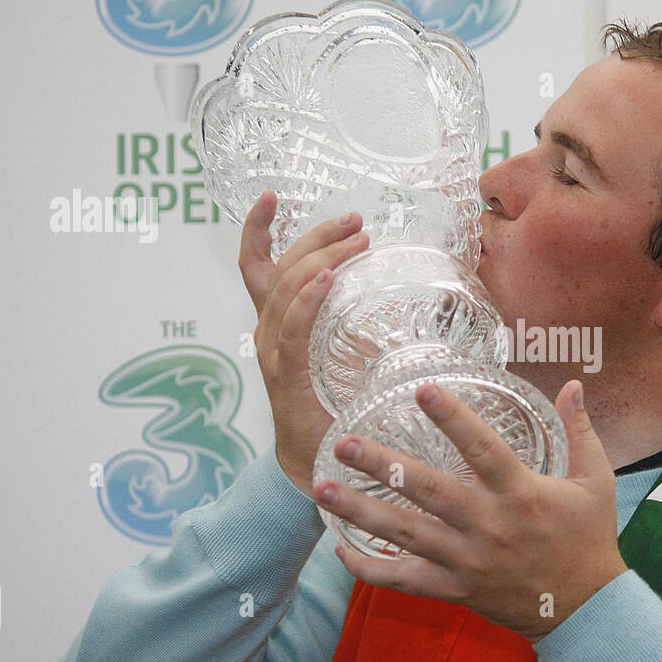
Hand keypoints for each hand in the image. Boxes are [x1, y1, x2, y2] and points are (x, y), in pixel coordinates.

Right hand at [238, 191, 369, 497]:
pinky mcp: (286, 375)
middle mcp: (268, 331)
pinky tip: (327, 279)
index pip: (258, 266)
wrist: (313, 465)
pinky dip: (309, 300)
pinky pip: (294, 329)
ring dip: (322, 258)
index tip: (271, 196)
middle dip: (316, 237)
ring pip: (287, 290)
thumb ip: (360, 332)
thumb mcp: (345, 359)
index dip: (258, 229)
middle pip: (281, 268)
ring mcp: (273, 352)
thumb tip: (402, 305)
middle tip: (355, 221)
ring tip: (354, 240)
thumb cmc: (331, 411)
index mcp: (278, 324)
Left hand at [313, 379, 627, 642]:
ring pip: (405, 535)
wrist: (586, 611)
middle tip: (344, 442)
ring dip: (360, 511)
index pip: (483, 449)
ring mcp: (468, 562)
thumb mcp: (596, 481)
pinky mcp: (456, 590)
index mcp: (522, 495)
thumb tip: (574, 383)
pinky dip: (370, 569)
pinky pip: (404, 581)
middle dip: (382, 466)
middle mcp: (489, 527)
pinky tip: (340, 549)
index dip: (453, 419)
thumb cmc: (589, 539)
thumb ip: (580, 431)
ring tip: (321, 488)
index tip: (421, 390)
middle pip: (428, 492)